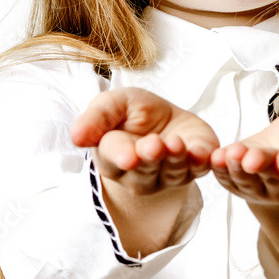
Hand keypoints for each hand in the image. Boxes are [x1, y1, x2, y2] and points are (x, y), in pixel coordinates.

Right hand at [70, 87, 218, 195]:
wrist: (164, 118)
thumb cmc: (132, 113)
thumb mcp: (112, 104)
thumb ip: (96, 118)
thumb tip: (76, 137)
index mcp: (114, 157)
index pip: (115, 158)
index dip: (122, 156)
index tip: (128, 156)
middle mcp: (140, 173)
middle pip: (145, 171)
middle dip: (150, 158)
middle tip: (153, 145)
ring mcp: (169, 174)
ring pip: (172, 172)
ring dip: (175, 159)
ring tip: (175, 143)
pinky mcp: (195, 166)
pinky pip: (199, 168)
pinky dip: (201, 161)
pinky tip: (201, 153)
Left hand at [210, 106, 278, 205]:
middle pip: (275, 176)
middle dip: (263, 166)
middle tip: (252, 160)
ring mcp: (262, 188)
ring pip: (250, 181)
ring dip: (239, 168)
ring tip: (232, 154)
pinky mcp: (239, 184)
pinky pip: (229, 179)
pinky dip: (221, 170)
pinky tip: (216, 158)